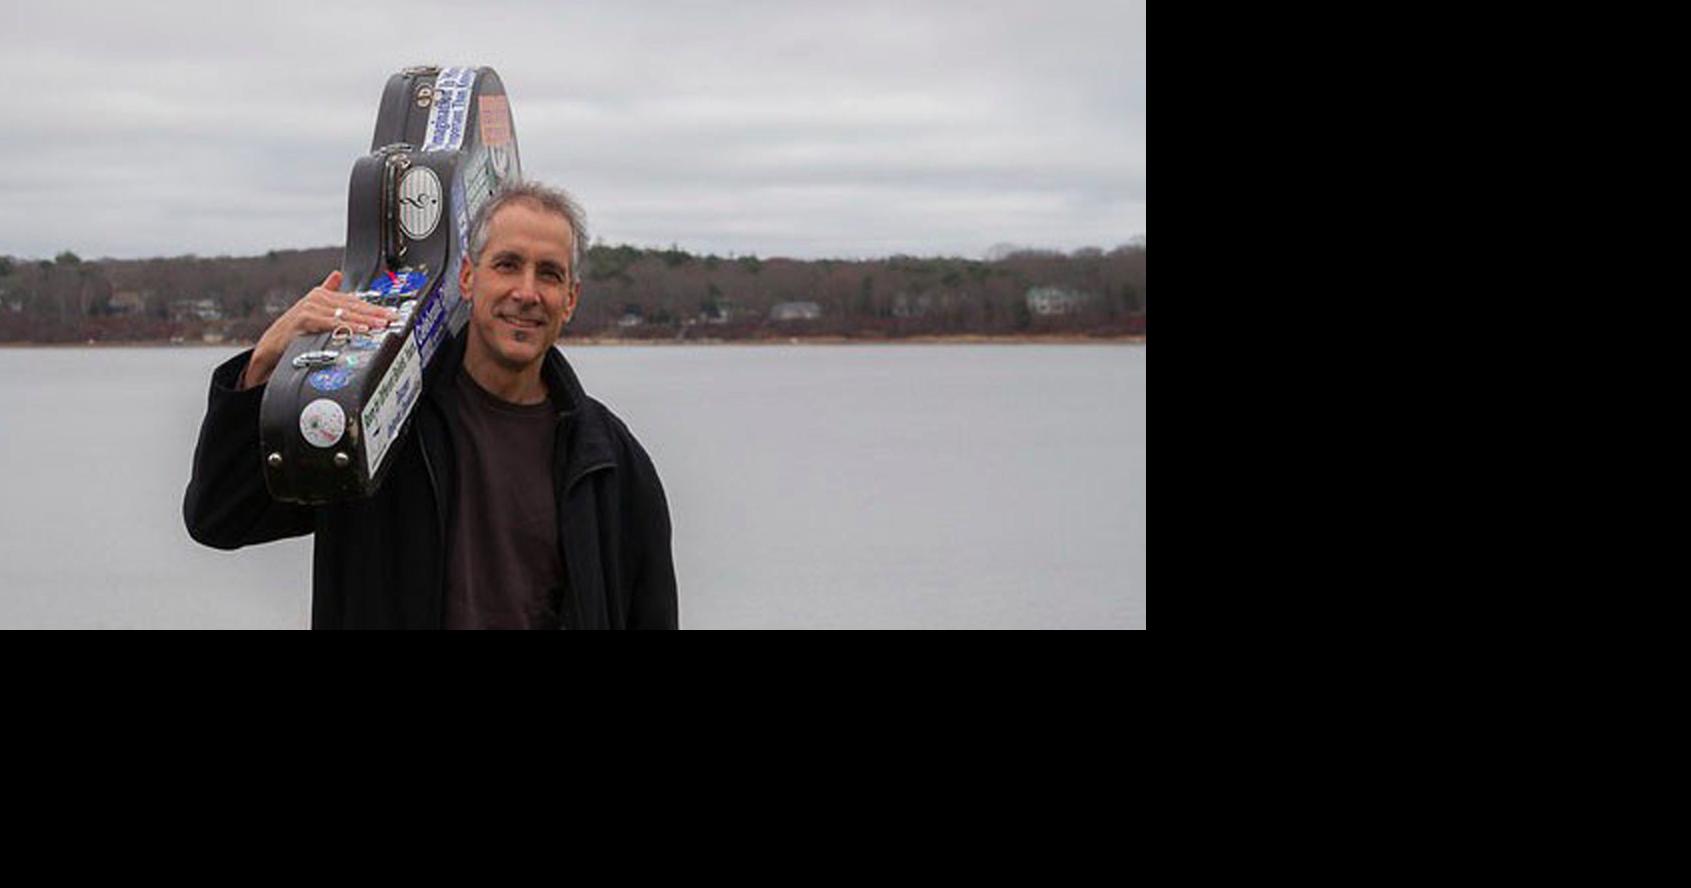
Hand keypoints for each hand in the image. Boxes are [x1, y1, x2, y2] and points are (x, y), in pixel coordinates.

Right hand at [240, 271, 397, 389]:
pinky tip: (361, 329)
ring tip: (381, 324)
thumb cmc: (295, 328)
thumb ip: (328, 291)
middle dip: (375, 313)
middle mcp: (318, 298)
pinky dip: (348, 326)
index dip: (374, 307)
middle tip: (391, 318)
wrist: (272, 344)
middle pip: (353, 306)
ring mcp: (311, 307)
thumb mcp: (313, 308)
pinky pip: (332, 323)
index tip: (390, 314)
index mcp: (324, 295)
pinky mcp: (306, 318)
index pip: (355, 301)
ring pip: (344, 314)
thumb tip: (337, 275)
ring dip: (365, 320)